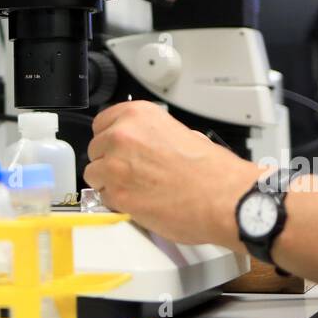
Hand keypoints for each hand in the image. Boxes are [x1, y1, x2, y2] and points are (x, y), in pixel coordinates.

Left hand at [84, 100, 263, 246]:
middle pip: (96, 149)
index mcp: (138, 115)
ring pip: (94, 174)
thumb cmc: (212, 171)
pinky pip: (103, 198)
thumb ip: (152, 135)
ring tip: (135, 188)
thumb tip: (143, 144)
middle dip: (110, 161)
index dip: (111, 139)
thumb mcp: (182, 132)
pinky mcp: (117, 195)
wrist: (223, 198)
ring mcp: (116, 166)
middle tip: (132, 172)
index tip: (117, 148)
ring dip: (109, 182)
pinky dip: (116, 202)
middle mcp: (122, 136)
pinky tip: (138, 201)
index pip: (102, 123)